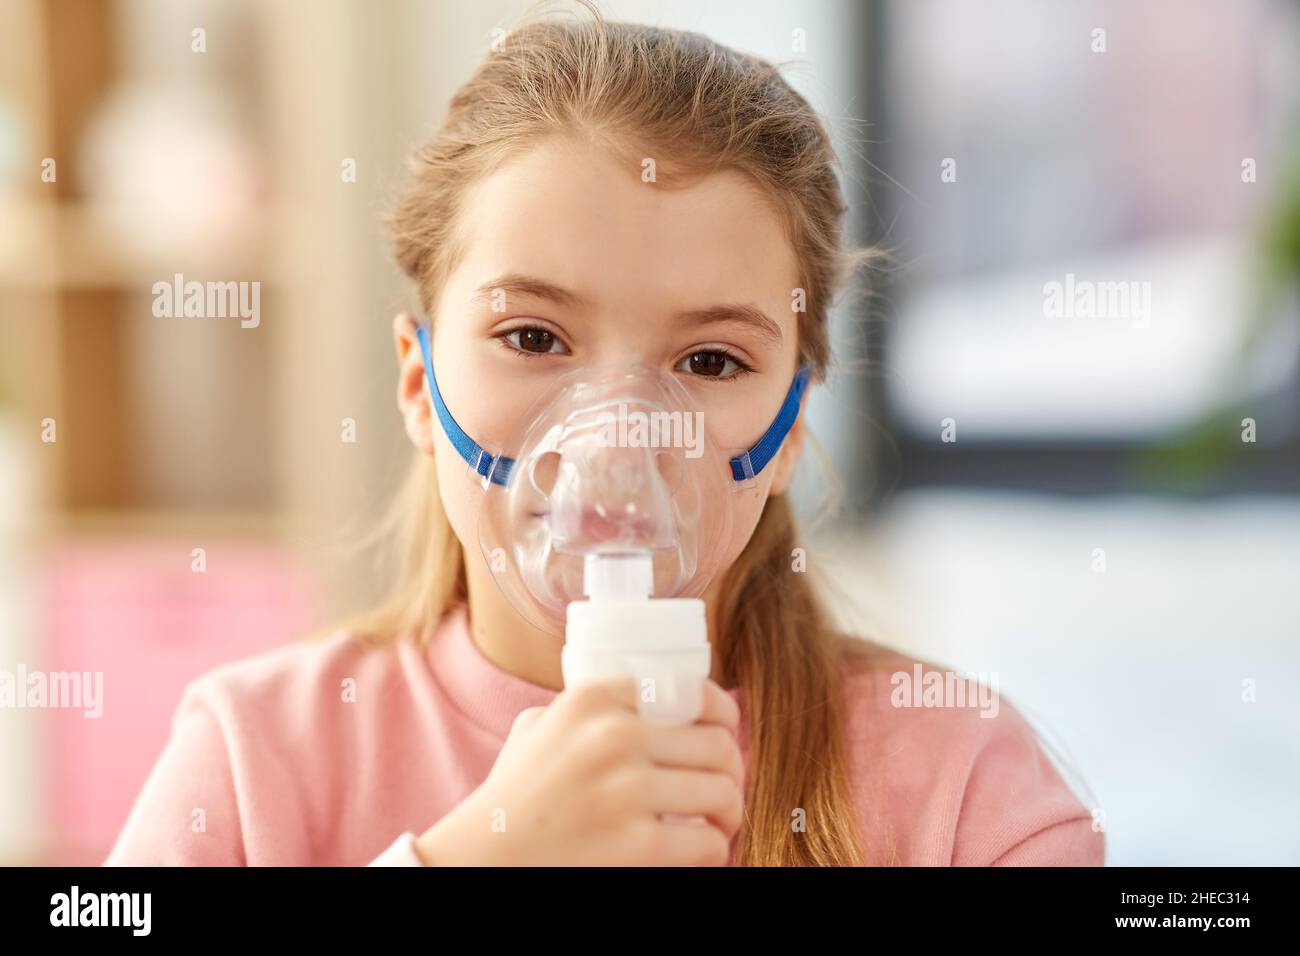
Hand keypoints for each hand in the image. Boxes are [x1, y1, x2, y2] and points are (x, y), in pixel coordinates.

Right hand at [415, 675, 743, 864]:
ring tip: (719, 822)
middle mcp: (614, 735)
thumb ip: (590, 706)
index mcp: (595, 699)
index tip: (726, 732)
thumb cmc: (513, 794)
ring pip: (722, 790)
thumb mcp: (540, 726)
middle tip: (725, 788)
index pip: (692, 691)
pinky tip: (701, 849)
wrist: (482, 855)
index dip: (723, 714)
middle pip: (718, 743)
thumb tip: (652, 698)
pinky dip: (715, 849)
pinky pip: (708, 841)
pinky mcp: (637, 845)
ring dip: (729, 810)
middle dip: (733, 770)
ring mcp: (627, 789)